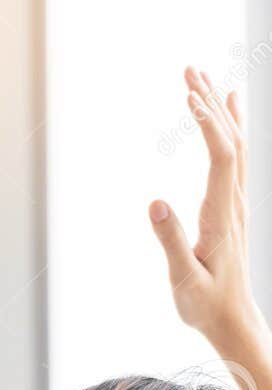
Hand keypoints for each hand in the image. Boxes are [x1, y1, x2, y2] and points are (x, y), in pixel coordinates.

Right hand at [151, 68, 266, 345]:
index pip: (221, 158)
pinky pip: (232, 155)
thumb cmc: (205, 304)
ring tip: (200, 79)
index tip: (189, 100)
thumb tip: (155, 204)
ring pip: (233, 144)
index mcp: (221, 216)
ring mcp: (234, 201)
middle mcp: (233, 202)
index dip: (208, 127)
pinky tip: (223, 109)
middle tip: (189, 71)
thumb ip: (171, 241)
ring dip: (217, 109)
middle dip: (209, 104)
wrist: (232, 319)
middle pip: (229, 140)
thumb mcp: (183, 279)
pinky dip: (227, 127)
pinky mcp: (229, 204)